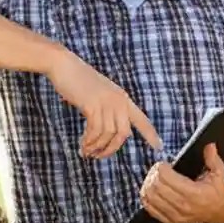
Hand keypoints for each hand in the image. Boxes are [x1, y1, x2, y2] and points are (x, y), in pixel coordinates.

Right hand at [45, 47, 161, 157]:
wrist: (64, 66)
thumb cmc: (79, 80)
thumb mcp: (100, 93)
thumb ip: (107, 108)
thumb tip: (107, 130)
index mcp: (122, 98)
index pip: (141, 119)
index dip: (150, 134)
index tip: (159, 147)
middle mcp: (118, 101)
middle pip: (124, 133)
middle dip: (112, 148)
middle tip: (99, 156)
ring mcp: (106, 102)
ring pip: (108, 134)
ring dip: (97, 146)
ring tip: (87, 151)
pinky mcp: (92, 105)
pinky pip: (95, 130)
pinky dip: (89, 141)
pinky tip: (83, 144)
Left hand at [140, 143, 223, 222]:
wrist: (222, 209)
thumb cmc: (218, 190)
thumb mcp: (218, 172)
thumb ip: (212, 158)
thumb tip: (210, 146)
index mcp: (194, 193)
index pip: (166, 178)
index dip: (161, 167)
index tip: (163, 163)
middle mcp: (184, 206)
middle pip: (156, 187)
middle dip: (153, 174)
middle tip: (157, 169)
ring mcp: (176, 215)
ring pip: (151, 198)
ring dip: (148, 185)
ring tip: (153, 178)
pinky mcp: (171, 221)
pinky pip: (151, 209)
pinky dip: (147, 199)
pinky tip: (150, 190)